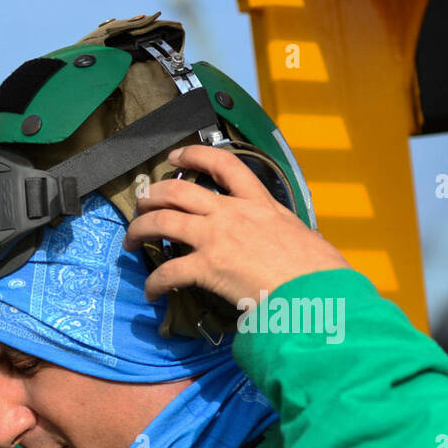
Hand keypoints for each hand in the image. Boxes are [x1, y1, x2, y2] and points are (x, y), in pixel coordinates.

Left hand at [122, 144, 350, 307]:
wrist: (318, 290)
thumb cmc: (317, 269)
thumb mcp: (299, 234)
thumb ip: (279, 230)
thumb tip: (281, 240)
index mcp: (258, 202)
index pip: (224, 164)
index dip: (194, 155)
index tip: (176, 156)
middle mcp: (232, 213)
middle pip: (178, 191)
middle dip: (151, 196)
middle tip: (141, 204)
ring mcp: (217, 237)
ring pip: (162, 221)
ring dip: (138, 230)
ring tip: (129, 242)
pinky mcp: (208, 267)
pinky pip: (168, 271)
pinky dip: (154, 282)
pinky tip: (151, 292)